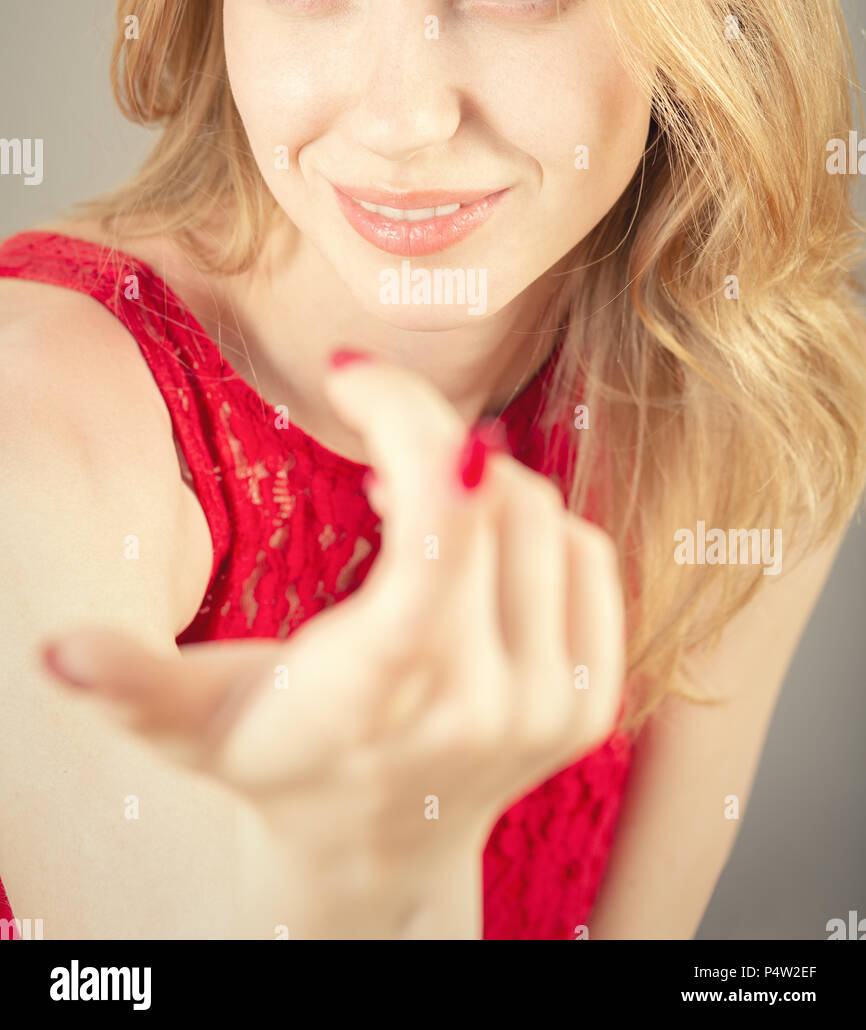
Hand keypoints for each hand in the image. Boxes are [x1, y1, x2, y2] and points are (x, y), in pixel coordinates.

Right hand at [41, 352, 625, 883]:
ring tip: (410, 506)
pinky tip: (472, 549)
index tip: (348, 372)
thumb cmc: (274, 757)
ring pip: (542, 512)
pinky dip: (531, 524)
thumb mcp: (189, 722)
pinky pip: (587, 552)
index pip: (441, 521)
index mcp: (388, 685)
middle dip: (423, 436)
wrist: (373, 850)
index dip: (404, 416)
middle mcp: (487, 701)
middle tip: (370, 442)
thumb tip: (60, 654)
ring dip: (476, 481)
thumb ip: (129, 685)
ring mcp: (551, 706)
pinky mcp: (592, 702)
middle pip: (492, 492)